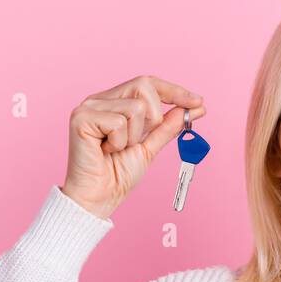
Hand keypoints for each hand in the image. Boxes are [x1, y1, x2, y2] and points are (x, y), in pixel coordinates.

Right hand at [61, 75, 205, 219]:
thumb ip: (168, 126)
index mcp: (115, 102)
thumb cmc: (118, 175)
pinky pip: (119, 122)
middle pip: (143, 86)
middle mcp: (100, 99)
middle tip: (137, 142)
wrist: (100, 198)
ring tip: (116, 149)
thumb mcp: (150, 147)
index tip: (199, 102)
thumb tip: (195, 108)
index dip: (174, 91)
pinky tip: (105, 151)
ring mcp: (89, 107)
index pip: (148, 83)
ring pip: (135, 107)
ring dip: (134, 136)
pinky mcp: (81, 118)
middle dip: (153, 118)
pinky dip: (119, 142)